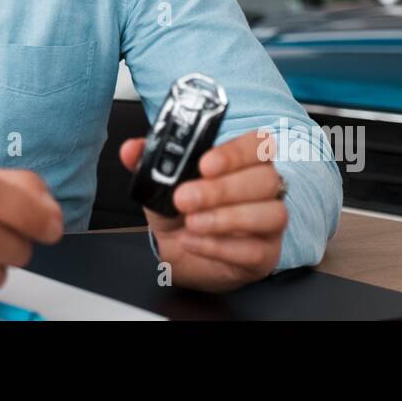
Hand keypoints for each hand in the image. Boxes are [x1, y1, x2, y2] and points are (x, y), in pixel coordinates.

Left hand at [120, 128, 286, 292]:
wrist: (180, 251)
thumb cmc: (180, 210)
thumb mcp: (161, 182)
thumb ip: (148, 161)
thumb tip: (131, 149)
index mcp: (243, 161)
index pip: (257, 145)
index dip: (236, 153)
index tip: (205, 164)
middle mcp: (264, 188)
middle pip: (264, 180)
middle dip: (222, 189)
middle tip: (184, 198)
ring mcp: (269, 222)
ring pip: (270, 214)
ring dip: (226, 218)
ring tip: (192, 222)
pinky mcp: (265, 255)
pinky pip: (254, 250)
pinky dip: (219, 246)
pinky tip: (194, 242)